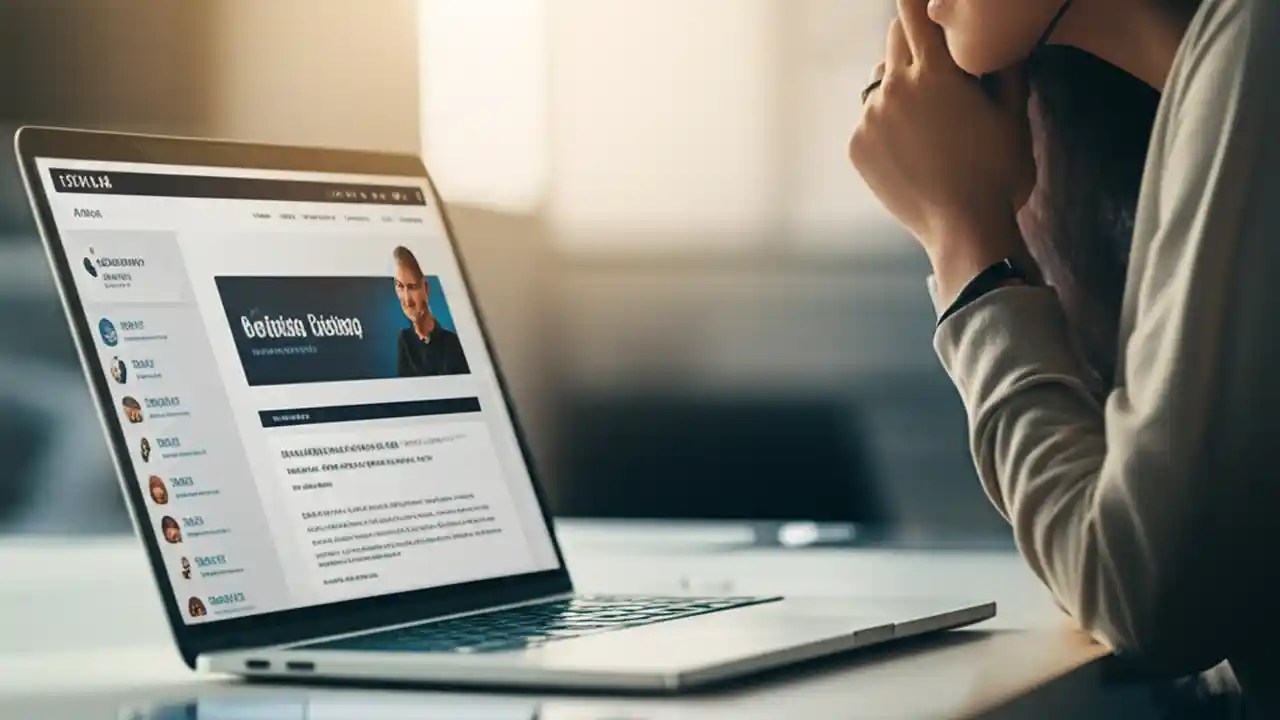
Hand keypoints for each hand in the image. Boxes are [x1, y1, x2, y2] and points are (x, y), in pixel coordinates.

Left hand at [849, 0, 1037, 302]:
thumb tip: (1004, 36)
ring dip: (900, 85)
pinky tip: (913, 148)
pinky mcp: (857, 146)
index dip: (916, 1)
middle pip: (896, 39)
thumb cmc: (997, 173)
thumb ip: (1004, 66)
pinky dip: (887, 123)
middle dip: (916, 40)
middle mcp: (894, 89)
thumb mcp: (1013, 115)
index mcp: (936, 74)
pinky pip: (870, 118)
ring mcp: (871, 119)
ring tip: (929, 118)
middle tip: (939, 62)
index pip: (916, 14)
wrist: (963, 230)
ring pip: (881, 81)